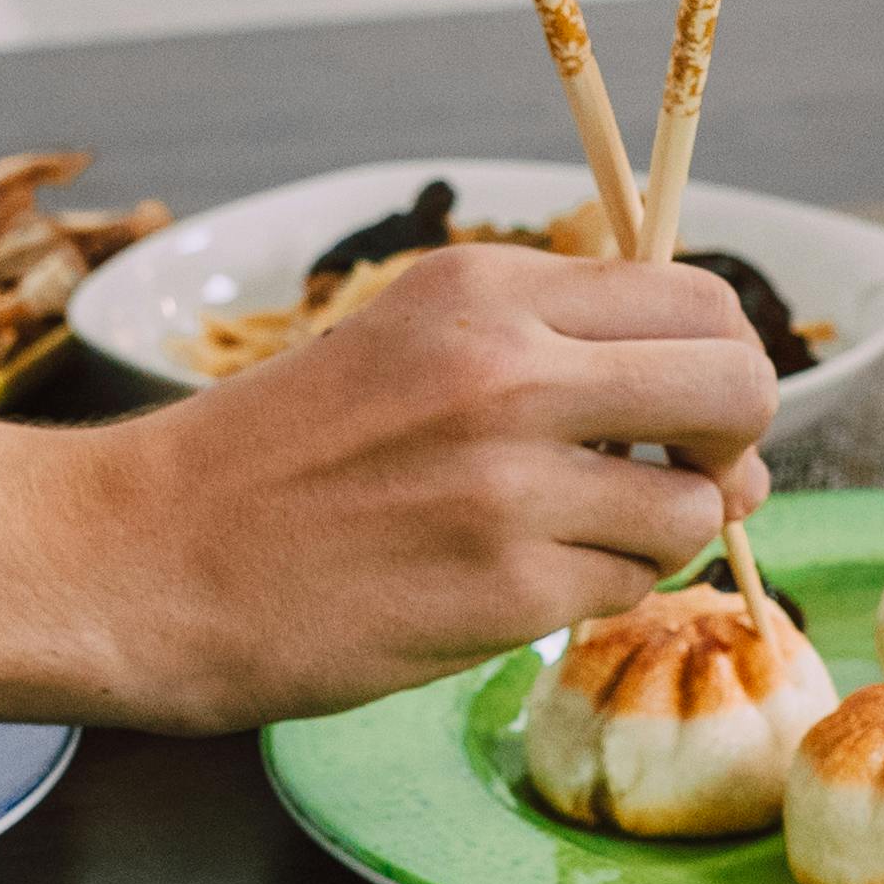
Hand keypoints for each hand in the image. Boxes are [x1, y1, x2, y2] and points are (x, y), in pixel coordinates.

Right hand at [109, 242, 778, 727]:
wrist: (147, 558)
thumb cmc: (280, 461)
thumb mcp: (407, 342)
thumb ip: (545, 345)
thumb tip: (714, 393)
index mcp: (485, 291)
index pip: (697, 301)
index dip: (721, 362)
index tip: (688, 407)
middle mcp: (509, 371)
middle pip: (736, 389)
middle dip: (736, 443)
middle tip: (687, 477)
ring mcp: (510, 484)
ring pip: (696, 507)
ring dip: (662, 535)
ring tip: (573, 540)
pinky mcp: (505, 590)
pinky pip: (630, 587)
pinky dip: (599, 593)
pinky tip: (516, 584)